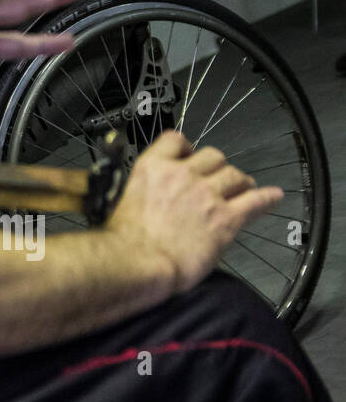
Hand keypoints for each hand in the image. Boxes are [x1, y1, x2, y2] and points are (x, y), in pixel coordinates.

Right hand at [108, 131, 279, 293]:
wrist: (137, 261)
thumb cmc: (126, 240)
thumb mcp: (126, 200)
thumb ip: (146, 191)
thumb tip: (154, 198)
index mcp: (153, 168)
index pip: (176, 140)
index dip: (187, 147)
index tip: (191, 155)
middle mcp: (182, 174)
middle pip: (212, 155)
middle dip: (217, 167)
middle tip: (219, 179)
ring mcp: (206, 195)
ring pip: (235, 175)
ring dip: (241, 182)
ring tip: (245, 189)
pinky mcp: (226, 218)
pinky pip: (255, 201)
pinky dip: (267, 198)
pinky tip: (274, 196)